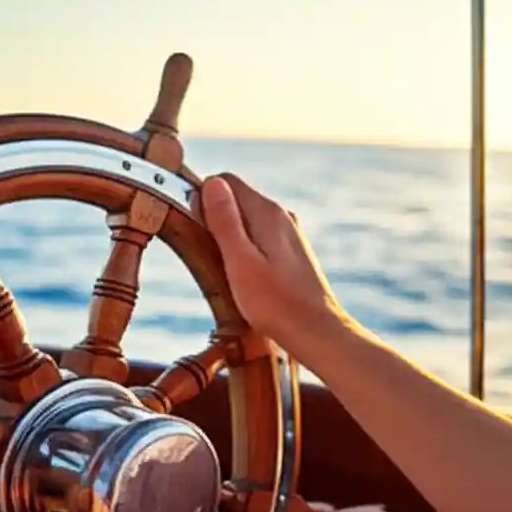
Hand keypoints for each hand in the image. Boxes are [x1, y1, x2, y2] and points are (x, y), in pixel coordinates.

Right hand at [198, 174, 348, 346]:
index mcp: (267, 212)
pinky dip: (245, 250)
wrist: (317, 332)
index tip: (194, 228)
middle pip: (235, 199)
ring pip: (246, 220)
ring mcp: (288, 233)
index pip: (225, 180)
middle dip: (214, 219)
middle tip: (208, 255)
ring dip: (228, 238)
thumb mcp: (240, 261)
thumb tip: (212, 182)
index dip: (202, 198)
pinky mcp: (291, 251)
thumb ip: (225, 221)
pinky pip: (258, 237)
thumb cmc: (276, 303)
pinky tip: (245, 278)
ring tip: (226, 271)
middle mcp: (281, 216)